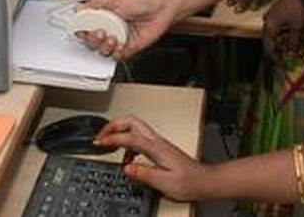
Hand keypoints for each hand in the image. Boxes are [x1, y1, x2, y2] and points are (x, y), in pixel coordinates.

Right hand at [77, 0, 175, 58]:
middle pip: (92, 42)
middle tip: (100, 32)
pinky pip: (117, 56)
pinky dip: (116, 52)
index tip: (83, 30)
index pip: (86, 28)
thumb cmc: (141, 1)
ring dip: (104, 46)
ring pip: (102, 51)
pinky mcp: (128, 48)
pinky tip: (120, 44)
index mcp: (104, 17)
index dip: (82, 31)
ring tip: (111, 37)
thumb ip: (95, 4)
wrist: (160, 8)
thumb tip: (79, 9)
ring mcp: (118, 39)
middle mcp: (110, 29)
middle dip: (92, 39)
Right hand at [94, 116, 211, 201]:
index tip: (99, 142)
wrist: (204, 181)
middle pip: (131, 122)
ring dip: (119, 133)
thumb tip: (126, 167)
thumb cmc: (189, 182)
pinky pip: (139, 139)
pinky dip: (127, 144)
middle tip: (100, 136)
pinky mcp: (159, 149)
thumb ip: (144, 173)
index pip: (129, 137)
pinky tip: (126, 159)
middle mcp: (157, 142)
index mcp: (156, 148)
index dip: (112, 138)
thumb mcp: (165, 182)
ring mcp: (158, 144)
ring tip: (108, 145)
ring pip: (134, 128)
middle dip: (113, 125)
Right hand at [262, 0, 303, 59]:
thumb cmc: (297, 6)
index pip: (269, 48)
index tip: (283, 66)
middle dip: (278, 52)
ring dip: (281, 44)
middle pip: (270, 43)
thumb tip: (293, 54)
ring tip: (291, 51)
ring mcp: (271, 18)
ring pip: (274, 36)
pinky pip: (277, 30)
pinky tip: (291, 38)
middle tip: (287, 60)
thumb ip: (294, 41)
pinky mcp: (276, 14)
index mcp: (269, 27)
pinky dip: (283, 37)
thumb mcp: (298, 27)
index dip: (276, 59)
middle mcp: (267, 23)